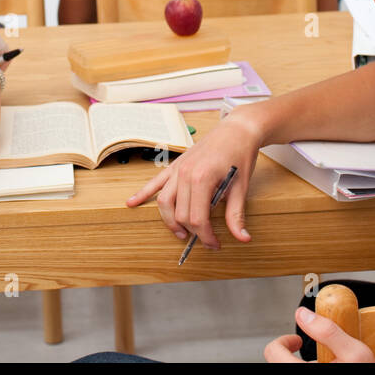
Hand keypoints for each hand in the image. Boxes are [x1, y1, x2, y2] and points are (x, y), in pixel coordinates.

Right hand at [125, 113, 259, 249]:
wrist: (236, 130)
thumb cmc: (240, 155)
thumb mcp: (241, 187)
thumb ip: (236, 215)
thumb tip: (242, 238)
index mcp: (202, 180)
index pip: (197, 219)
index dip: (206, 236)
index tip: (215, 244)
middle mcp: (185, 174)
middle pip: (180, 214)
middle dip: (191, 231)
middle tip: (204, 240)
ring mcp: (177, 169)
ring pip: (164, 202)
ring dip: (170, 220)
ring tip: (180, 233)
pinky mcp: (174, 165)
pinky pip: (155, 182)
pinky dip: (142, 194)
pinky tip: (131, 203)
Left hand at [263, 307, 374, 362]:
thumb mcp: (354, 353)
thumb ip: (328, 331)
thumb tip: (303, 314)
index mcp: (303, 373)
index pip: (272, 352)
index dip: (284, 341)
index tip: (298, 341)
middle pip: (278, 362)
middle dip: (293, 355)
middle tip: (309, 353)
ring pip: (290, 370)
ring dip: (302, 366)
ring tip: (325, 365)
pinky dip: (306, 372)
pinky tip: (329, 371)